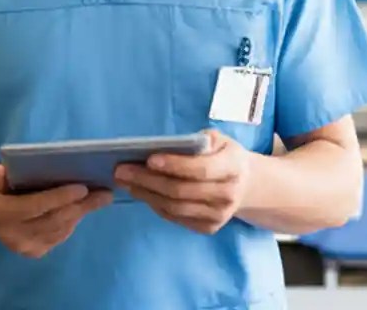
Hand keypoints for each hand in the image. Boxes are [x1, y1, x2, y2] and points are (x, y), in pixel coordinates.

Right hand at [0, 163, 112, 258]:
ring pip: (60, 230)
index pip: (34, 206)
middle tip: (104, 193)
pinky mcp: (34, 252)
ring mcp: (24, 247)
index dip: (59, 198)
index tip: (83, 188)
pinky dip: (73, 222)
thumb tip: (0, 172)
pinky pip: (59, 237)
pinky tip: (83, 209)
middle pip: (53, 220)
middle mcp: (13, 235)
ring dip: (81, 214)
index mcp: (0, 214)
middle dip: (81, 206)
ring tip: (100, 198)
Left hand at [114, 130, 250, 234]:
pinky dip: (155, 205)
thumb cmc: (223, 155)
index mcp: (234, 166)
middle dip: (148, 180)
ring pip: (174, 207)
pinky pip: (175, 217)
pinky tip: (141, 192)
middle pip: (181, 190)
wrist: (245, 183)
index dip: (174, 165)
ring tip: (125, 181)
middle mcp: (229, 194)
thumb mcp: (216, 139)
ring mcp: (220, 215)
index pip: (200, 169)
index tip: (148, 159)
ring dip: (146, 194)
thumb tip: (159, 149)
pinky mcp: (209, 227)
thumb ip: (195, 141)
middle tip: (121, 170)